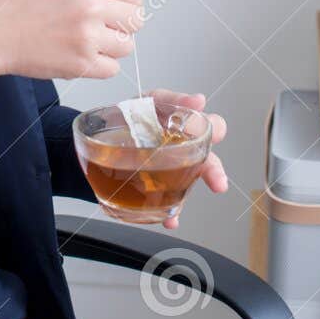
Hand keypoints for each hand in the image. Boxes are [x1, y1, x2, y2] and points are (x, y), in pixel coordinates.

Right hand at [0, 0, 142, 82]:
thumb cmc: (17, 8)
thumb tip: (121, 9)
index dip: (125, 5)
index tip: (115, 13)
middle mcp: (92, 5)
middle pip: (136, 20)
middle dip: (122, 27)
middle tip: (101, 31)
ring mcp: (88, 36)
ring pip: (126, 47)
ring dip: (111, 49)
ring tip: (86, 45)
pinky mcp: (81, 64)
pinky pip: (112, 69)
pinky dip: (100, 67)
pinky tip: (80, 58)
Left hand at [145, 88, 227, 229]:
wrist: (103, 139)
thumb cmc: (133, 118)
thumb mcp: (149, 100)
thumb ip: (172, 99)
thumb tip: (198, 100)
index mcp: (185, 127)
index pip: (210, 126)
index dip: (213, 129)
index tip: (211, 131)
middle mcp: (182, 150)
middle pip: (206, 160)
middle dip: (214, 171)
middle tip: (217, 181)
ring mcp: (171, 170)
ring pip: (187, 184)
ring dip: (187, 196)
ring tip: (183, 205)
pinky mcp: (157, 187)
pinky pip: (167, 202)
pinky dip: (170, 213)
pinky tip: (169, 219)